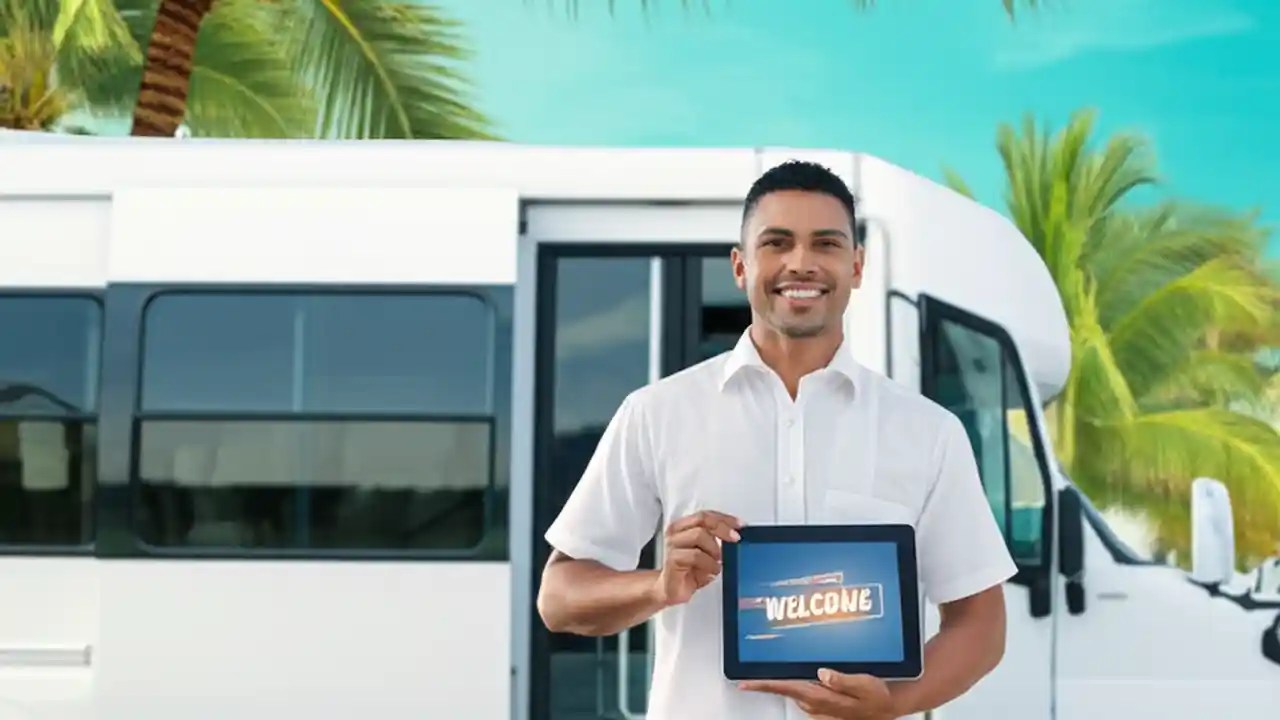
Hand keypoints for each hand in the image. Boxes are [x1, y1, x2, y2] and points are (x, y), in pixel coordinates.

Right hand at [653, 510, 741, 606]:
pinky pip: (695, 555)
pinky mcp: (672, 560)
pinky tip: (712, 571)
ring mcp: (672, 545)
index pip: (705, 515)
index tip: (740, 524)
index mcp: (683, 527)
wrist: (672, 590)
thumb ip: (716, 540)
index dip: (724, 518)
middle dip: (722, 528)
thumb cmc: (689, 571)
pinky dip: (709, 563)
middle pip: (702, 520)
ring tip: (718, 561)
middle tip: (735, 538)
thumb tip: (736, 534)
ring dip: (714, 549)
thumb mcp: (707, 552)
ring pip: (699, 535)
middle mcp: (676, 532)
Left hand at [739, 669, 896, 718]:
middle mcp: (816, 705)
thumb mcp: (864, 685)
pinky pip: (807, 694)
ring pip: (797, 691)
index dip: (765, 685)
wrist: (888, 707)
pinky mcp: (823, 708)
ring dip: (792, 681)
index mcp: (822, 698)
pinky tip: (815, 676)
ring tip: (792, 664)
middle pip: (787, 688)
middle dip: (773, 680)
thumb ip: (842, 680)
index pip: (786, 689)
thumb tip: (822, 674)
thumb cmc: (877, 696)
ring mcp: (819, 709)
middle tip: (757, 673)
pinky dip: (804, 684)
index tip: (745, 684)